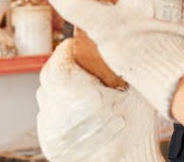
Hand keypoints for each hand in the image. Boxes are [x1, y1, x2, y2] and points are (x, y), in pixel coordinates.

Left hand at [37, 39, 162, 161]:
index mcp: (75, 93)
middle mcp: (57, 111)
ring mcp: (51, 129)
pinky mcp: (51, 143)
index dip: (67, 48)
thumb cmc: (135, 131)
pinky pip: (48, 115)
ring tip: (80, 84)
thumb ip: (127, 64)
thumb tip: (128, 41)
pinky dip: (59, 106)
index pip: (59, 60)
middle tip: (79, 58)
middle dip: (62, 63)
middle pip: (48, 76)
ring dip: (58, 85)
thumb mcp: (137, 91)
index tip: (77, 42)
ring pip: (45, 96)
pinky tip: (79, 107)